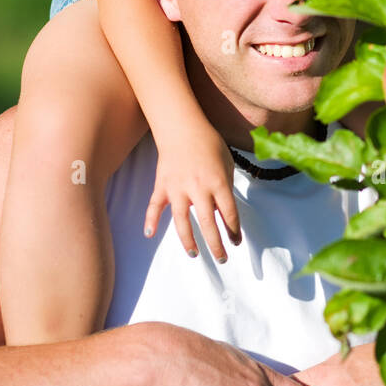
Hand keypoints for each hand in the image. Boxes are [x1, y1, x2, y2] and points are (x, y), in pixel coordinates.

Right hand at [144, 121, 240, 261]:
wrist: (183, 127)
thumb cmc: (210, 144)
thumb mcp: (226, 163)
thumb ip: (225, 188)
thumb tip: (222, 212)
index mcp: (218, 182)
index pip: (229, 213)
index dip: (234, 231)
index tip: (236, 241)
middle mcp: (198, 188)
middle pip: (208, 224)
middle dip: (216, 244)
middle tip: (222, 258)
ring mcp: (178, 188)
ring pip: (181, 221)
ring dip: (188, 240)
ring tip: (195, 254)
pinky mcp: (162, 185)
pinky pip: (154, 206)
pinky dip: (149, 220)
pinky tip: (149, 234)